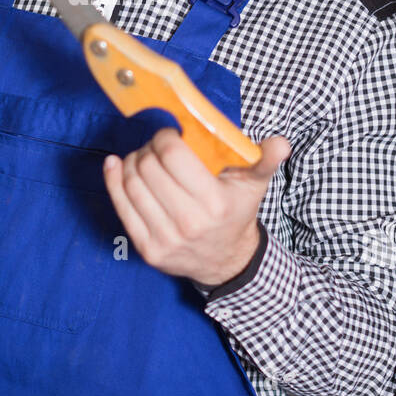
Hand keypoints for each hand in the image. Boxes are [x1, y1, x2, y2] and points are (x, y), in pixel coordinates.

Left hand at [102, 128, 290, 285]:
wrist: (226, 261)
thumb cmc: (236, 212)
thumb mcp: (255, 184)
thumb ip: (266, 160)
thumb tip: (281, 143)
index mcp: (215, 202)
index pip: (174, 155)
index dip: (165, 137)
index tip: (170, 135)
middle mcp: (188, 222)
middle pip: (148, 167)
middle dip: (148, 148)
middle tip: (156, 147)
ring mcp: (165, 238)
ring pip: (131, 184)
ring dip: (132, 162)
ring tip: (143, 157)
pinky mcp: (147, 249)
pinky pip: (121, 207)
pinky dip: (114, 180)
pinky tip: (115, 165)